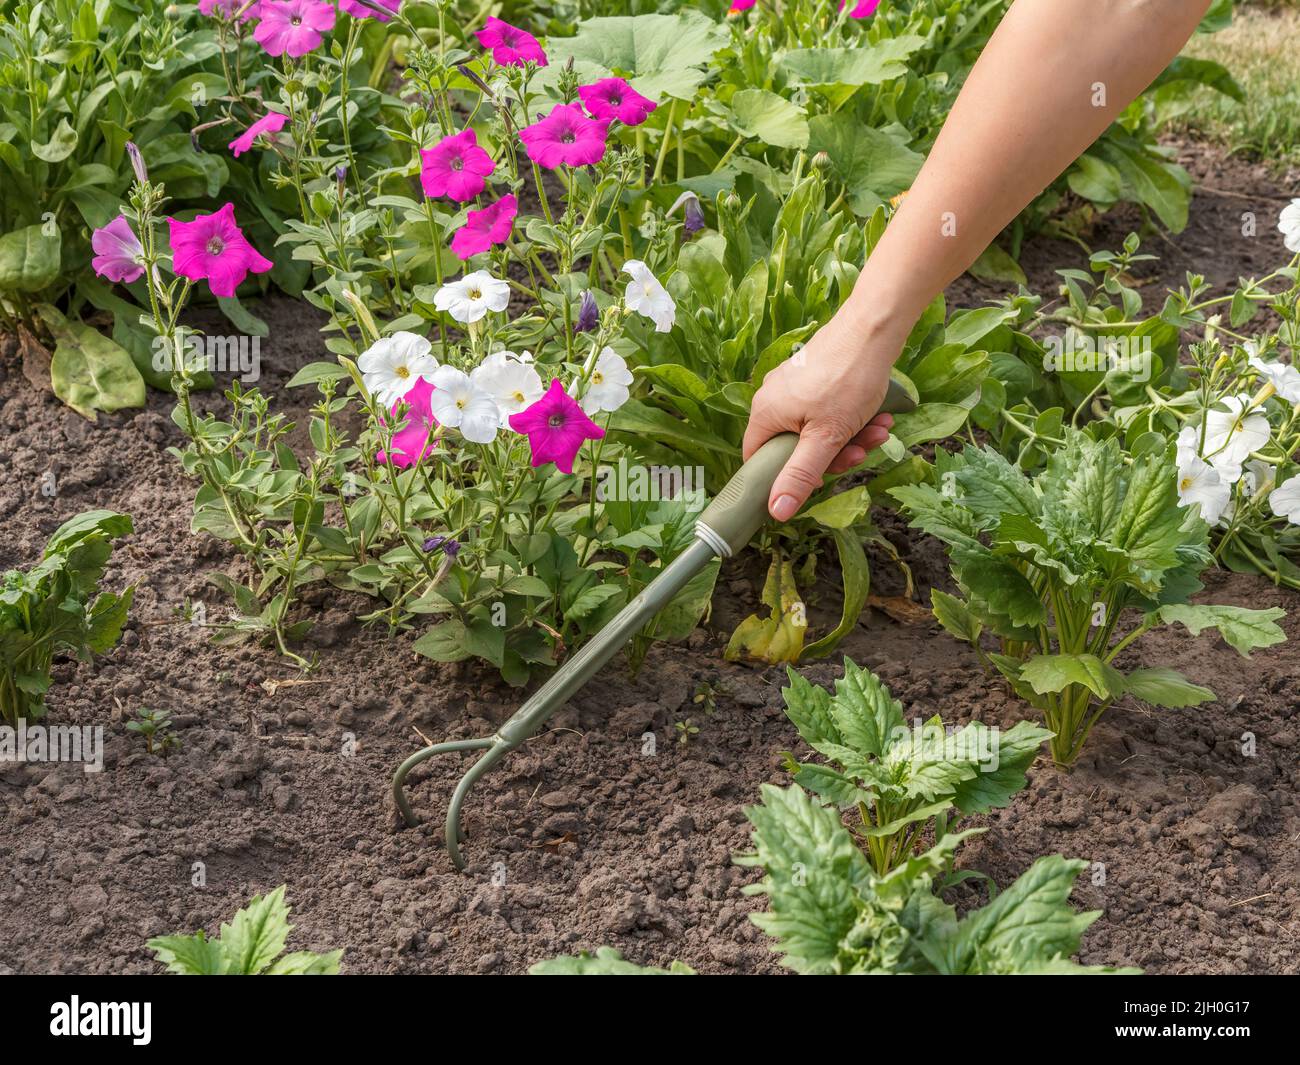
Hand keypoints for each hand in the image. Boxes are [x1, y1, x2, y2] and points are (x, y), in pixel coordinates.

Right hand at [742, 308, 904, 521]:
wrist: (875, 327)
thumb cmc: (847, 379)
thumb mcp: (826, 438)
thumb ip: (800, 475)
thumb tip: (777, 511)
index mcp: (765, 414)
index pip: (758, 460)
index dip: (783, 479)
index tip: (816, 481)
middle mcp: (773, 398)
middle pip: (795, 447)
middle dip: (832, 455)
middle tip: (859, 454)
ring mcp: (795, 386)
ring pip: (817, 430)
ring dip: (850, 438)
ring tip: (878, 431)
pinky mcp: (815, 376)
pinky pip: (828, 411)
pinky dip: (852, 419)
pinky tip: (878, 416)